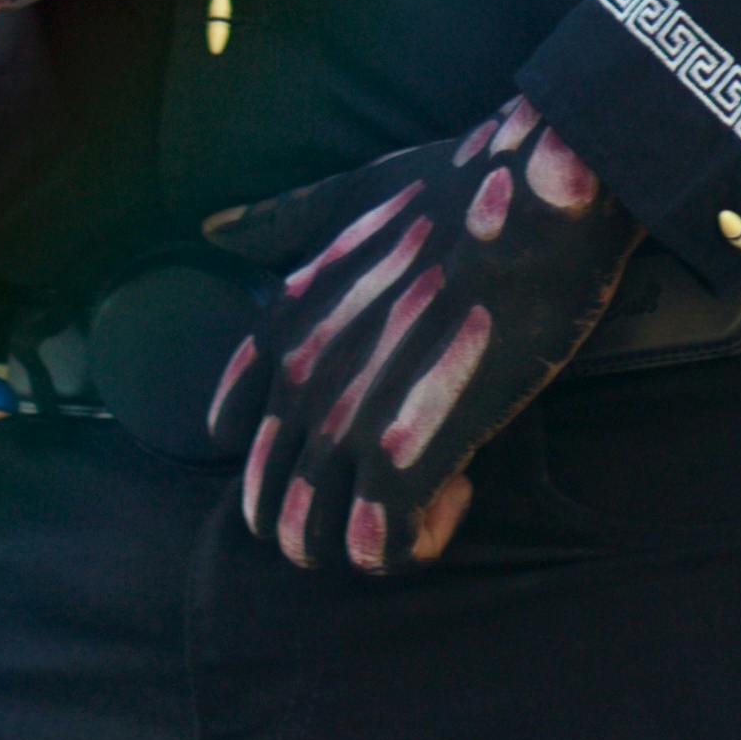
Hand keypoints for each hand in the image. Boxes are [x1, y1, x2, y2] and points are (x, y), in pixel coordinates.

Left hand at [202, 96, 635, 574]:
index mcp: (282, 326)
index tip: (347, 424)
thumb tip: (213, 227)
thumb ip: (281, 219)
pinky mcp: (404, 459)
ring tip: (428, 486)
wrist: (526, 200)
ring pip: (312, 542)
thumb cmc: (454, 190)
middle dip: (323, 512)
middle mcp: (297, 384)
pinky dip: (416, 539)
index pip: (231, 429)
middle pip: (266, 508)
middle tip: (390, 479)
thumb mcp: (347, 193)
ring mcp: (344, 426)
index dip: (284, 447)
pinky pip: (378, 548)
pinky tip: (460, 484)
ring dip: (366, 535)